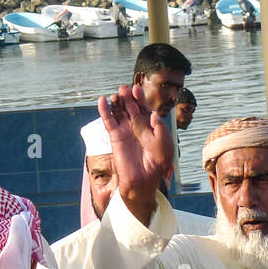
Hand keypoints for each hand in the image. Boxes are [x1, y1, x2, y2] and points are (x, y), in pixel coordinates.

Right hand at [97, 88, 173, 220]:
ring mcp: (125, 130)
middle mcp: (137, 126)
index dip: (140, 98)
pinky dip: (104, 110)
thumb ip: (161, 129)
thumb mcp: (165, 145)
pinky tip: (102, 100)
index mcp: (150, 125)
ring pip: (119, 111)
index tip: (137, 89)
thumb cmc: (157, 163)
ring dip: (117, 101)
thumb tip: (154, 114)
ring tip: (117, 95)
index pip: (143, 107)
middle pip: (130, 106)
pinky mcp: (115, 136)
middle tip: (125, 89)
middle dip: (128, 96)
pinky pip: (108, 121)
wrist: (144, 179)